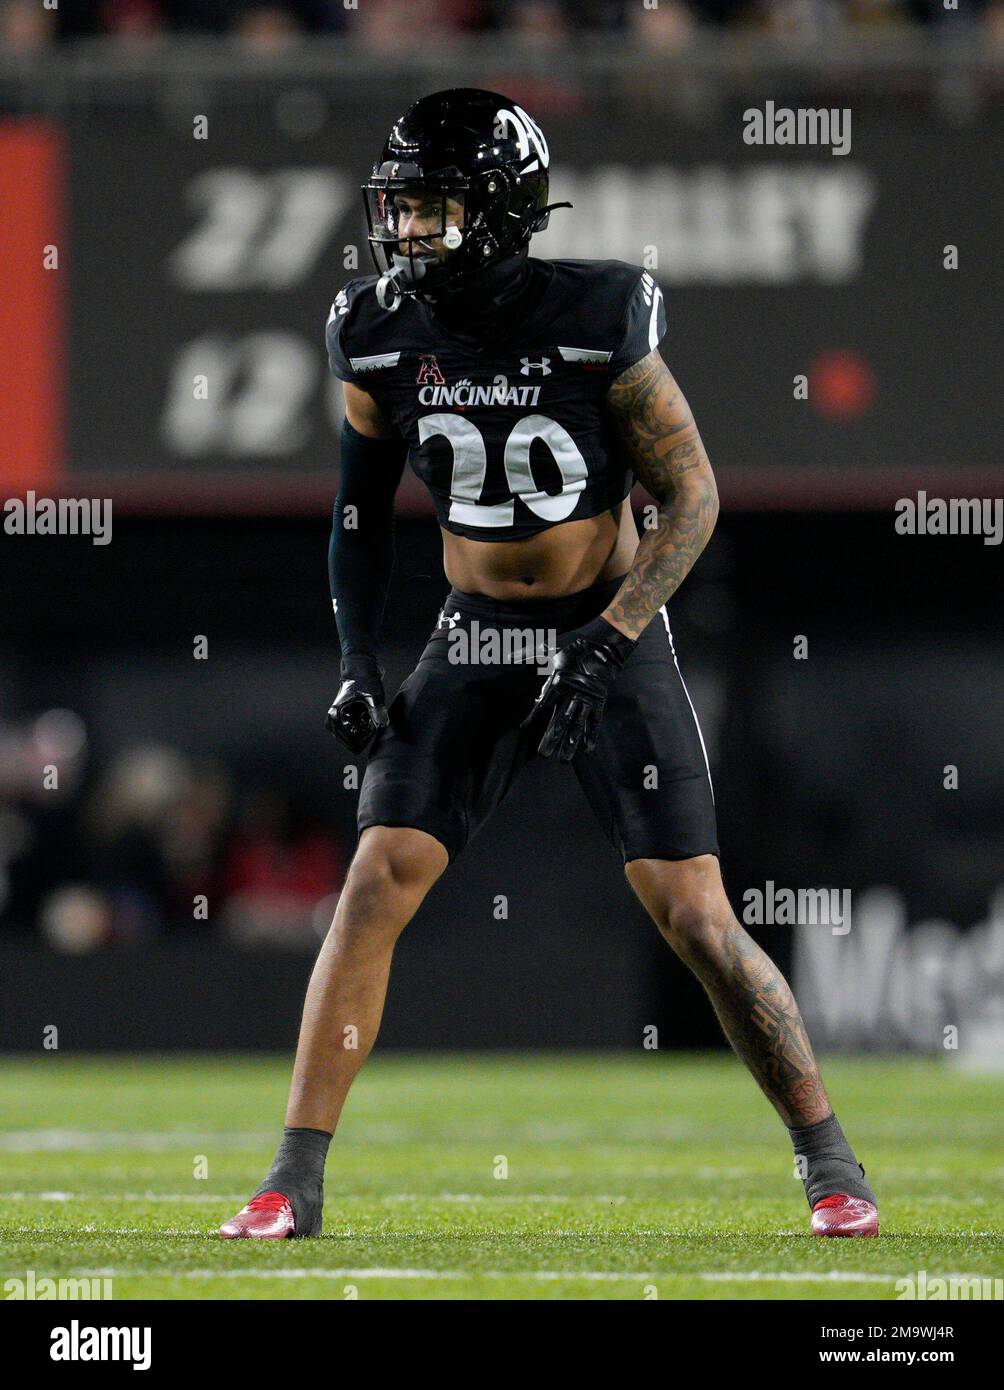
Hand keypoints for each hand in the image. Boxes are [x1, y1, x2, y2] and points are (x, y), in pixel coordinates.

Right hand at [325, 655, 388, 752]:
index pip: (347, 740)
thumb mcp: (372, 696)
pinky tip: (371, 719)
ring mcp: (339, 719)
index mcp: (336, 716)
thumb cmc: (363, 679)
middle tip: (374, 723)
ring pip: (353, 737)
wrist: (360, 667)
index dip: (363, 739)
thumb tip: (383, 725)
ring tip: (372, 719)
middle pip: (350, 741)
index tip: (373, 729)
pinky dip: (364, 728)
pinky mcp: (346, 717)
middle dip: (364, 736)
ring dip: (365, 732)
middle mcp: (334, 720)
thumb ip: (377, 711)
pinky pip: (355, 730)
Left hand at [521, 616, 635, 761]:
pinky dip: (591, 735)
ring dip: (570, 743)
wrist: (601, 647)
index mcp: (557, 683)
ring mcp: (585, 700)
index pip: (542, 705)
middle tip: (544, 755)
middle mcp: (570, 694)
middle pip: (559, 721)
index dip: (532, 717)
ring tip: (564, 759)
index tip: (524, 728)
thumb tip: (508, 654)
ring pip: (576, 725)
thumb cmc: (572, 649)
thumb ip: (528, 654)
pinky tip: (587, 750)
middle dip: (551, 739)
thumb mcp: (548, 650)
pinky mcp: (598, 702)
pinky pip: (594, 722)